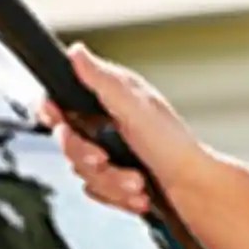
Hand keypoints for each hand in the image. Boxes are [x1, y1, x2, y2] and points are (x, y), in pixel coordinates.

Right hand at [36, 43, 208, 213]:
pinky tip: (139, 195)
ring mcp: (111, 154)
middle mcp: (107, 125)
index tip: (60, 122)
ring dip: (110, 181)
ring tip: (137, 182)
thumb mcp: (136, 107)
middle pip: (66, 141)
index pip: (61, 100)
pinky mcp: (115, 181)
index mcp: (111, 99)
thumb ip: (103, 81)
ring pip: (81, 171)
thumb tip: (77, 52)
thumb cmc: (174, 146)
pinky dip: (118, 197)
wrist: (197, 190)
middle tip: (104, 159)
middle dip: (86, 156)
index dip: (52, 111)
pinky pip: (97, 192)